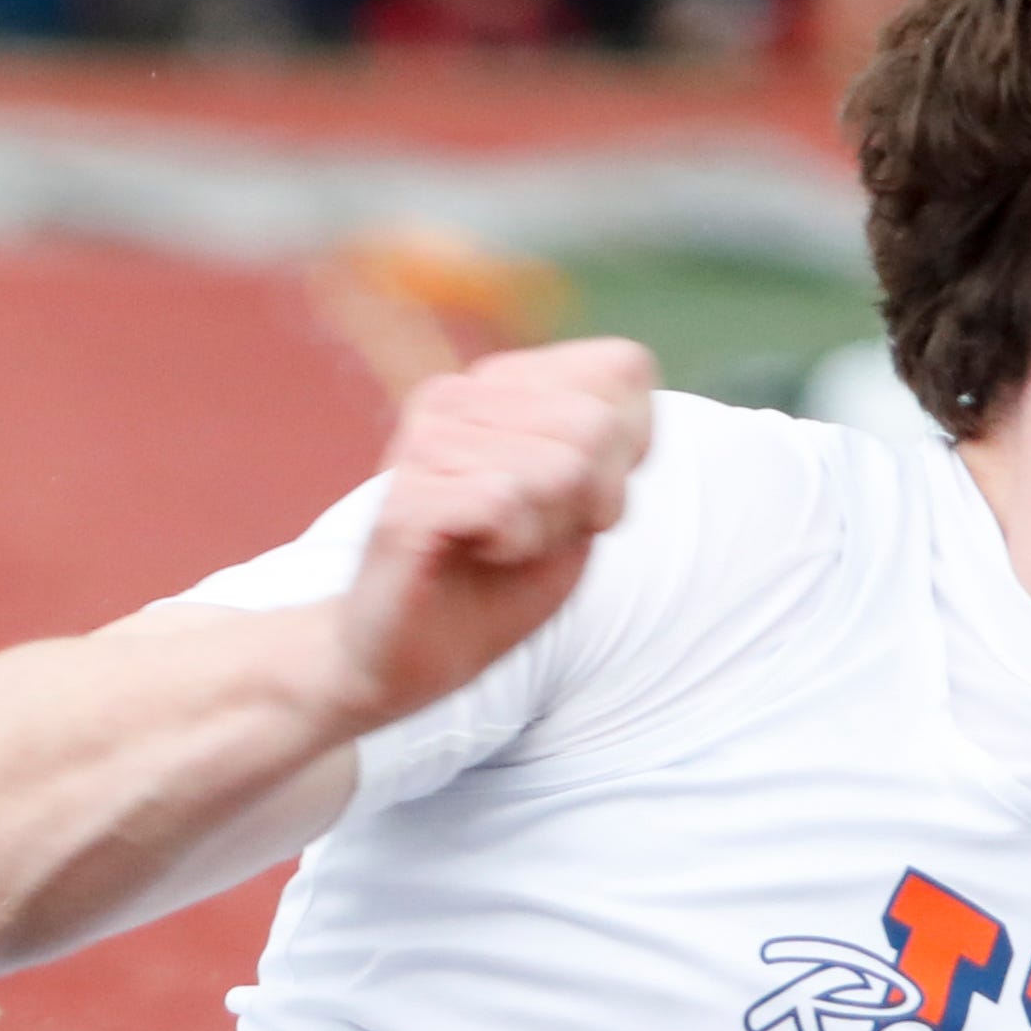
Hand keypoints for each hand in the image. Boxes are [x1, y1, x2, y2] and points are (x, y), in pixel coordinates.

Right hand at [321, 338, 655, 730]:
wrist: (402, 660)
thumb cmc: (494, 587)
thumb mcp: (578, 512)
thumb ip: (609, 447)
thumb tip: (629, 391)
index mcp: (502, 386)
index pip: (624, 370)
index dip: (629, 453)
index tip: (575, 503)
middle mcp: (458, 396)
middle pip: (598, 427)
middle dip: (590, 502)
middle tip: (533, 536)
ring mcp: (427, 440)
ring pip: (561, 467)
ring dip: (546, 531)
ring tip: (496, 548)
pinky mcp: (407, 497)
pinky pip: (506, 504)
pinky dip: (511, 546)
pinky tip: (474, 555)